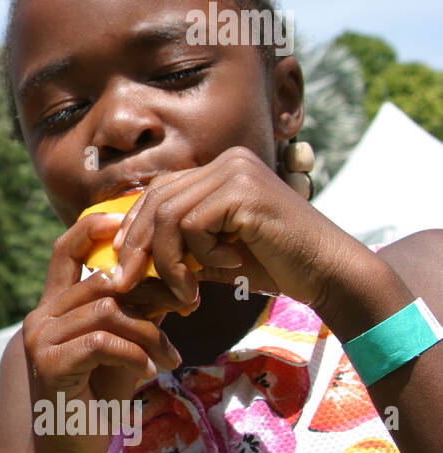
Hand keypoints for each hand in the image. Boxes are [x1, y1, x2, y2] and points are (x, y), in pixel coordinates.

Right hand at [22, 211, 183, 452]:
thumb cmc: (97, 400)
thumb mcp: (121, 348)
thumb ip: (134, 316)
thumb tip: (172, 285)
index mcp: (54, 308)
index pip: (66, 251)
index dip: (94, 228)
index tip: (129, 220)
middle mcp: (40, 317)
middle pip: (103, 282)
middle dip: (150, 295)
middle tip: (187, 308)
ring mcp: (41, 340)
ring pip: (108, 311)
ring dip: (149, 334)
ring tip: (170, 358)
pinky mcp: (50, 365)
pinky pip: (102, 342)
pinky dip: (134, 355)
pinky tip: (149, 373)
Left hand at [109, 146, 356, 308]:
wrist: (330, 274)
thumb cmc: (276, 266)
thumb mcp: (215, 253)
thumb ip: (180, 246)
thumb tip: (124, 257)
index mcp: (220, 169)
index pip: (158, 191)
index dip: (133, 227)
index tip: (121, 262)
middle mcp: (227, 162)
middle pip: (157, 200)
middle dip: (137, 246)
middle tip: (126, 282)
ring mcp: (236, 171)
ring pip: (169, 215)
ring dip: (169, 260)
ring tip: (188, 290)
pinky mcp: (243, 190)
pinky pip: (193, 224)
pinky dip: (201, 254)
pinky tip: (230, 264)